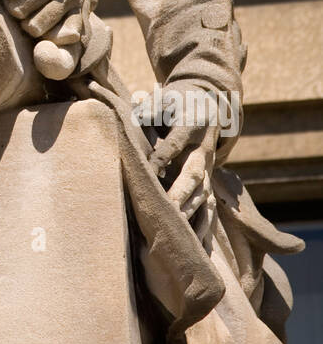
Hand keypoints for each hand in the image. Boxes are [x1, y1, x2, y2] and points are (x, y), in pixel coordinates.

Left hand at [148, 82, 221, 239]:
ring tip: (176, 229)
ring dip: (190, 212)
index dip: (162, 156)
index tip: (149, 170)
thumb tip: (133, 106)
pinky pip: (210, 207)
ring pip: (203, 193)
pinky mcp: (210, 183)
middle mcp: (203, 150)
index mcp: (190, 126)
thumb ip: (148, 106)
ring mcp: (209, 169)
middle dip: (180, 192)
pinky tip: (195, 244)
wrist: (210, 104)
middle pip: (194, 173)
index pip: (174, 143)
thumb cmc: (176, 102)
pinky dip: (204, 226)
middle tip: (167, 208)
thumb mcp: (163, 98)